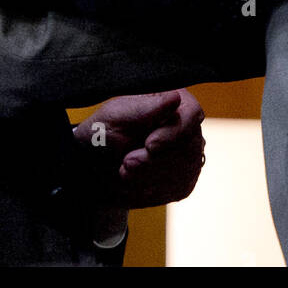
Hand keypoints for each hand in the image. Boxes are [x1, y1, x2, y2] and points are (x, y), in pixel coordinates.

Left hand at [73, 89, 205, 209]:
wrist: (96, 165)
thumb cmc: (103, 132)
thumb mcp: (116, 116)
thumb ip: (145, 108)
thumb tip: (175, 98)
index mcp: (172, 98)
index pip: (190, 113)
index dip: (173, 133)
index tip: (149, 145)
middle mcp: (187, 125)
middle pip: (187, 146)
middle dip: (154, 160)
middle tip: (126, 164)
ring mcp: (190, 153)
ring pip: (183, 171)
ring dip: (149, 176)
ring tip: (124, 172)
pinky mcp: (185, 179)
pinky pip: (177, 188)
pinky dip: (151, 189)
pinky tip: (133, 182)